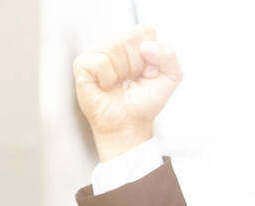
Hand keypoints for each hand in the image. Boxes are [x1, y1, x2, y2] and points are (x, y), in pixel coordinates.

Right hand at [73, 24, 181, 160]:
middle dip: (136, 64)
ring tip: (118, 83)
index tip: (147, 72)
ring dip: (122, 72)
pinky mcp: (83, 64)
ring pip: (114, 47)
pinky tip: (106, 86)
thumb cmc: (144, 102)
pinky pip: (99, 61)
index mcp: (134, 41)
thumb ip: (169, 55)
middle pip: (129, 38)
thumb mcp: (171, 77)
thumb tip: (146, 46)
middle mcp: (115, 42)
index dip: (150, 54)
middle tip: (132, 80)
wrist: (129, 125)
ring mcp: (97, 51)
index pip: (145, 31)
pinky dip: (107, 78)